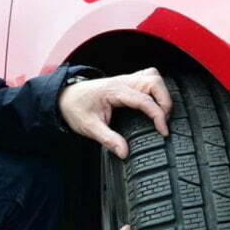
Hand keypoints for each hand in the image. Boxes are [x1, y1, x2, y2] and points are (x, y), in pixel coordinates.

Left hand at [58, 67, 173, 158]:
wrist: (64, 97)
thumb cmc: (76, 109)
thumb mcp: (89, 128)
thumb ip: (108, 140)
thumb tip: (124, 153)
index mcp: (115, 91)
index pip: (145, 100)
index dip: (158, 115)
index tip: (163, 131)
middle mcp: (122, 81)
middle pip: (154, 82)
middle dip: (165, 102)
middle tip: (163, 122)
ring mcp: (125, 79)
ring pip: (154, 77)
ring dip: (162, 93)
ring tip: (162, 113)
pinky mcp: (126, 81)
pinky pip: (147, 77)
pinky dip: (156, 88)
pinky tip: (155, 102)